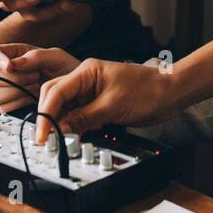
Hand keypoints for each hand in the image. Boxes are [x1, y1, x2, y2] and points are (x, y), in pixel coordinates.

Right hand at [0, 44, 80, 112]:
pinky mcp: (13, 107)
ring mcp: (9, 90)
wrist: (78, 92)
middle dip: (14, 78)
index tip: (10, 66)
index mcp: (16, 54)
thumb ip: (35, 56)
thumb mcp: (56, 57)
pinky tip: (32, 100)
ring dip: (16, 92)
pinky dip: (18, 105)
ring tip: (36, 88)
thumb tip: (13, 63)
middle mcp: (9, 72)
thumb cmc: (68, 70)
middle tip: (35, 77)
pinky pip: (3, 109)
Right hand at [34, 57, 176, 140]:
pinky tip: (76, 135)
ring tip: (61, 140)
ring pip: (67, 108)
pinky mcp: (100, 104)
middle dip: (49, 117)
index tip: (42, 134)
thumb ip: (83, 118)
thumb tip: (60, 128)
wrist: (170, 93)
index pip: (56, 92)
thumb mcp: (112, 106)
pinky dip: (76, 126)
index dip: (45, 114)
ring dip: (62, 123)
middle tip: (47, 139)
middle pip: (56, 97)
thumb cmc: (147, 91)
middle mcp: (86, 80)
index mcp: (87, 72)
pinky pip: (80, 115)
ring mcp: (93, 92)